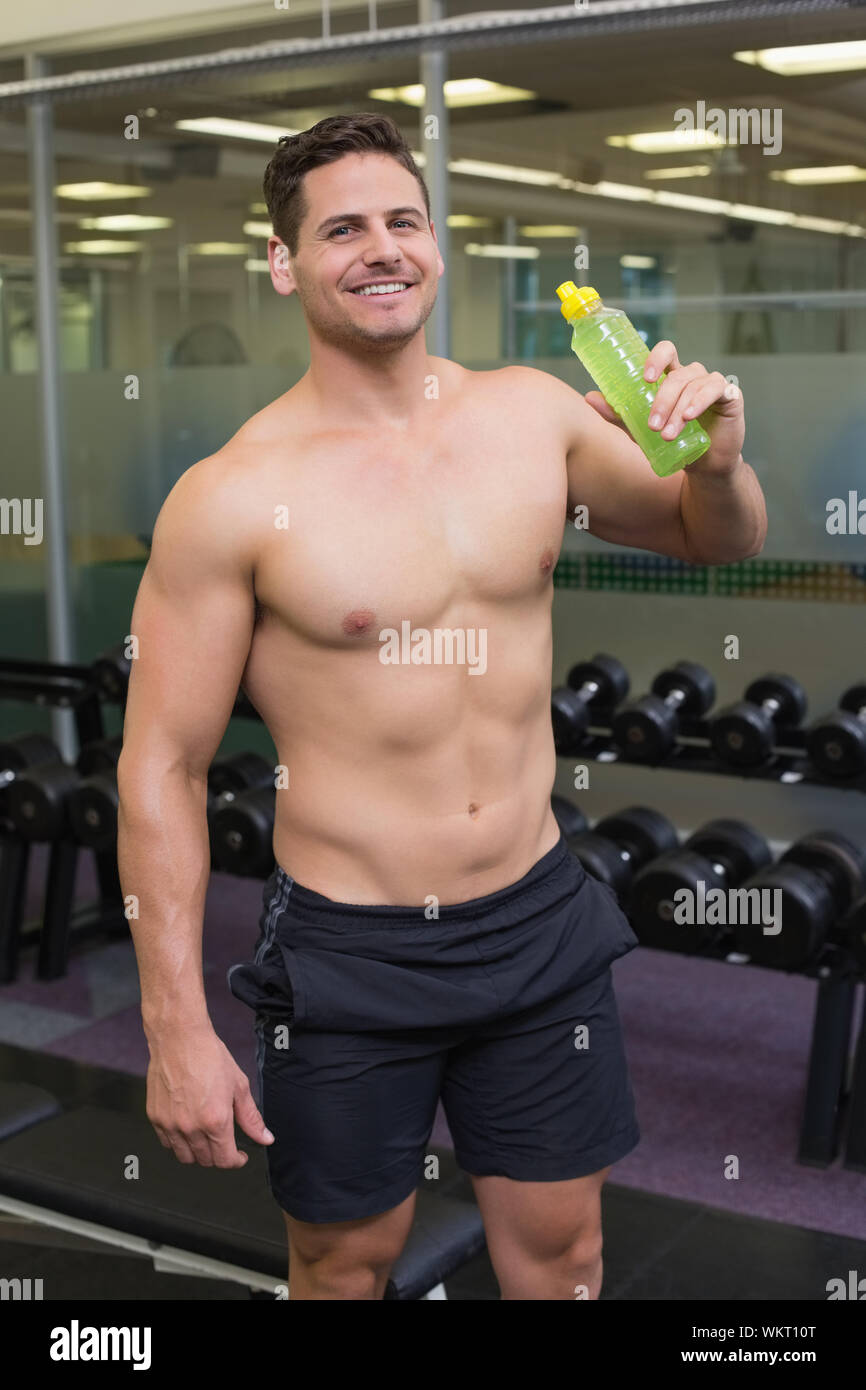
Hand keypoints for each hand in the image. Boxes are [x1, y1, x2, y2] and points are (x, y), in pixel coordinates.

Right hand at [146, 1021, 273, 1166]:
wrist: (179, 1039)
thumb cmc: (210, 1057)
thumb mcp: (238, 1086)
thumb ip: (251, 1118)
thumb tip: (265, 1138)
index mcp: (216, 1121)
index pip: (225, 1160)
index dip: (236, 1161)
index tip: (240, 1155)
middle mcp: (191, 1127)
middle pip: (206, 1161)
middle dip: (219, 1156)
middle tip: (225, 1141)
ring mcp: (170, 1124)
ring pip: (185, 1157)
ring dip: (198, 1153)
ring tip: (206, 1137)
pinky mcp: (155, 1118)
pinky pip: (167, 1143)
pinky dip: (178, 1143)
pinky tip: (188, 1128)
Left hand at [586, 340, 744, 475]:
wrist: (703, 467)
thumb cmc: (672, 443)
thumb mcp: (640, 430)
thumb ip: (618, 414)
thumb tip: (590, 397)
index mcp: (672, 376)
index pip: (666, 352)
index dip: (656, 357)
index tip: (645, 377)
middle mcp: (693, 376)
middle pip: (677, 374)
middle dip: (662, 400)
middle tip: (652, 426)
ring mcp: (712, 384)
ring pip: (692, 386)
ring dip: (677, 411)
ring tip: (668, 435)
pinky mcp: (730, 396)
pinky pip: (714, 390)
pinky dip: (699, 402)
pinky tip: (689, 417)